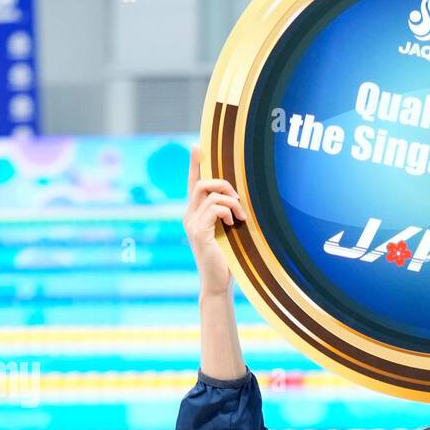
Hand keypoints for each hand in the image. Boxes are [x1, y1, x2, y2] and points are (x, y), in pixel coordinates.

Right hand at [182, 144, 246, 296]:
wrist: (218, 283)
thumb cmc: (227, 260)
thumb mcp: (228, 233)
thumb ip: (227, 215)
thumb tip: (239, 198)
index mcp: (195, 214)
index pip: (193, 184)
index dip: (195, 165)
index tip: (197, 146)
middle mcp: (189, 216)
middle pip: (200, 184)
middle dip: (222, 183)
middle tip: (238, 197)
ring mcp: (192, 224)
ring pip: (209, 194)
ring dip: (230, 201)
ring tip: (240, 215)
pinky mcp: (198, 232)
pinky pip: (214, 208)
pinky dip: (227, 211)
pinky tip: (234, 223)